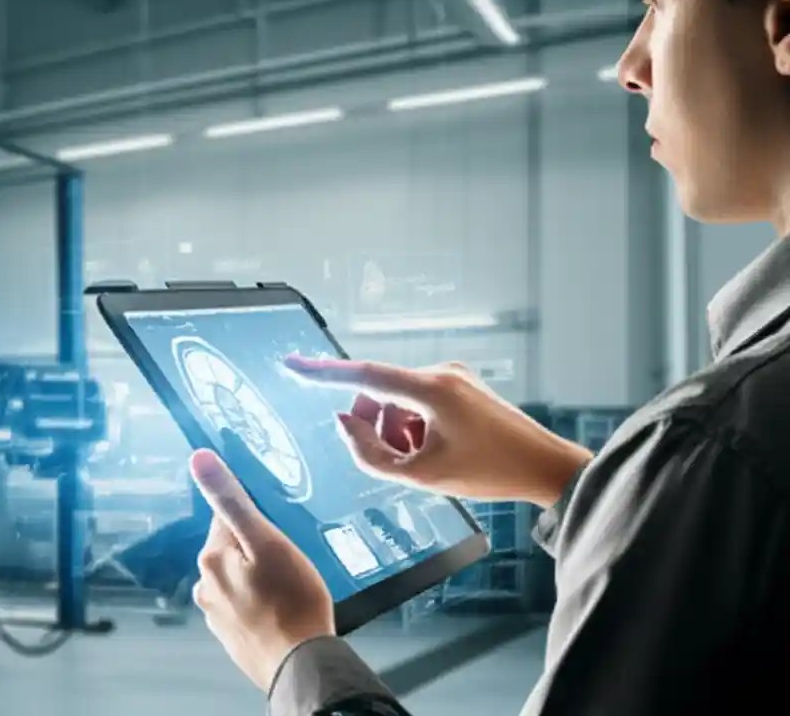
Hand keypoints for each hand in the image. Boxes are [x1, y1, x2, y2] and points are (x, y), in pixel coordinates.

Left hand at [189, 449, 334, 690]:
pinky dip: (263, 604)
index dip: (257, 520)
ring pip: (240, 579)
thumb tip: (199, 459)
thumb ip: (232, 500)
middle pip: (233, 549)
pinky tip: (284, 610)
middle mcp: (206, 586)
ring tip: (291, 587)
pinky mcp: (233, 636)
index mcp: (212, 557)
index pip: (227, 518)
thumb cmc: (291, 602)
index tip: (278, 529)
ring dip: (260, 578)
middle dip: (258, 549)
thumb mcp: (266, 540)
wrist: (302, 665)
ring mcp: (218, 615)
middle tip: (290, 561)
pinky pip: (247, 607)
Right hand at [285, 355, 591, 508]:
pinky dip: (417, 428)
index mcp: (431, 388)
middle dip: (380, 429)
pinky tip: (441, 450)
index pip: (364, 376)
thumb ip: (371, 453)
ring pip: (397, 403)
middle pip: (380, 396)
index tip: (294, 365)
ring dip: (400, 432)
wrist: (546, 468)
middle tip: (406, 462)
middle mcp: (440, 372)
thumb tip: (345, 423)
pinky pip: (417, 404)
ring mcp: (452, 377)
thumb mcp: (422, 475)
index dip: (323, 373)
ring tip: (428, 460)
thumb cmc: (491, 471)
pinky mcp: (459, 386)